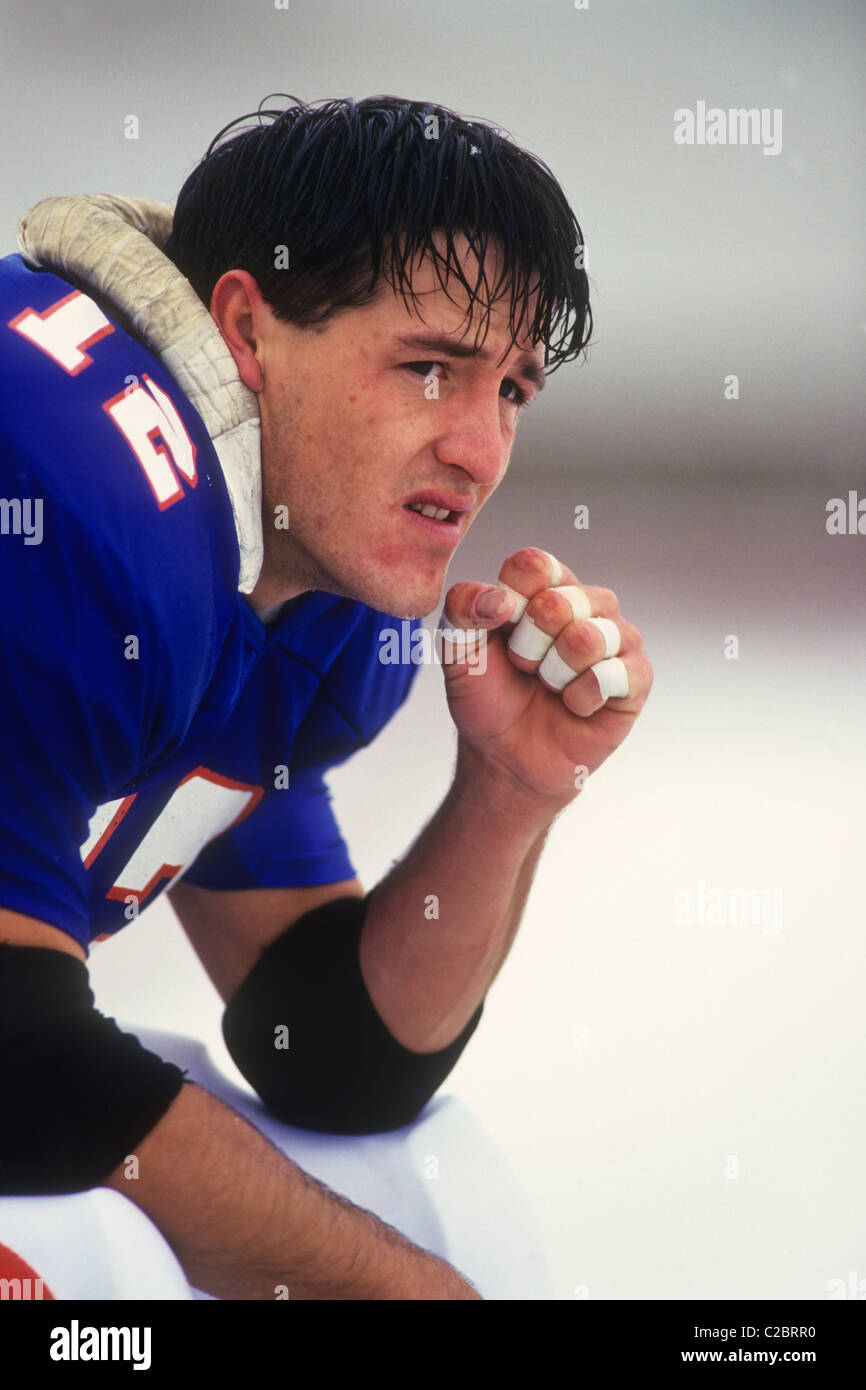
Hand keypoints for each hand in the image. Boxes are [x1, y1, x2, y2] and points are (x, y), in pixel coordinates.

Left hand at [438, 546, 652, 806]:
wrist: (506, 758)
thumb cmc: (488, 698)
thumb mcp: (458, 650)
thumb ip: (462, 608)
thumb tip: (500, 598)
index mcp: (546, 586)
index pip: (534, 564)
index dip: (508, 603)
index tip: (499, 631)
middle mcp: (587, 604)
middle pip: (557, 602)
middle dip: (526, 647)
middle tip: (524, 668)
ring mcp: (617, 638)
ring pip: (586, 637)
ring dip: (553, 674)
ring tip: (549, 687)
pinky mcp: (636, 677)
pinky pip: (610, 675)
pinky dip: (579, 699)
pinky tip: (574, 706)